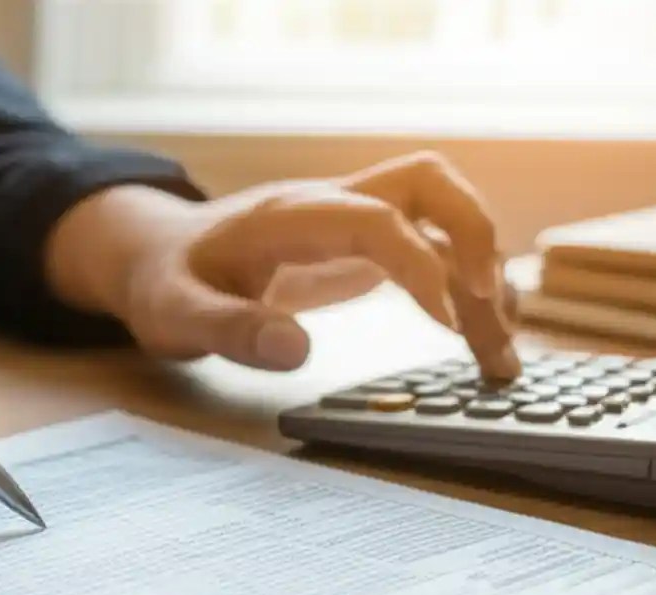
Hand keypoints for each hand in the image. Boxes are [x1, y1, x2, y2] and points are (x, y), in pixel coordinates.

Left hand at [47, 151, 520, 376]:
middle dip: (475, 234)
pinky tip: (480, 334)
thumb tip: (295, 349)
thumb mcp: (175, 315)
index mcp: (288, 216)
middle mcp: (330, 205)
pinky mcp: (363, 246)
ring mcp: (352, 220)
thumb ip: (227, 330)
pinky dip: (465, 285)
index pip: (376, 217)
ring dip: (482, 271)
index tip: (447, 320)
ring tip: (499, 352)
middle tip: (489, 310)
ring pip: (443, 214)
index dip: (420, 262)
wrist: (156, 254)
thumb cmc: (165, 283)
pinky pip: (433, 247)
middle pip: (429, 179)